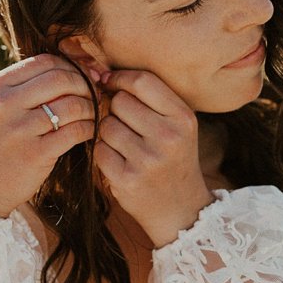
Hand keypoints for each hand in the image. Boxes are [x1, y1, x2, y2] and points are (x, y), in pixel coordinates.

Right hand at [0, 55, 97, 217]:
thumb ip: (28, 84)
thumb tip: (81, 65)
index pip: (44, 62)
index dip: (71, 66)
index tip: (85, 76)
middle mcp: (3, 105)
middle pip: (60, 79)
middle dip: (85, 85)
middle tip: (94, 94)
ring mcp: (18, 130)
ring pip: (72, 104)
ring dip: (90, 107)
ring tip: (92, 113)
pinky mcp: (35, 154)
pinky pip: (75, 131)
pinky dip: (89, 128)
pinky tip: (89, 130)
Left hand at [91, 68, 213, 246]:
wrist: (180, 208)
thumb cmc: (174, 158)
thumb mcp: (178, 126)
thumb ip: (150, 99)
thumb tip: (100, 74)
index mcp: (183, 118)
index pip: (142, 82)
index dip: (119, 78)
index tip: (110, 83)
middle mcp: (168, 137)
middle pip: (120, 102)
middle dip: (115, 108)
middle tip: (126, 123)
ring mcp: (147, 159)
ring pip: (106, 125)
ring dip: (108, 132)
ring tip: (125, 144)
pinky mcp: (127, 179)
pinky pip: (99, 150)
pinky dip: (104, 153)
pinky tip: (120, 161)